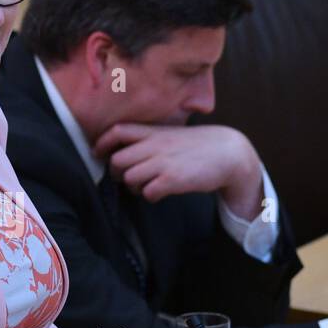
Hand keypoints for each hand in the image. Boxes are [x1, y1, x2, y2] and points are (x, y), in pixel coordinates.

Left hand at [92, 122, 262, 215]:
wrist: (229, 152)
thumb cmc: (197, 146)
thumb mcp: (170, 135)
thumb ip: (148, 140)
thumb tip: (124, 151)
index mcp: (153, 132)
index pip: (117, 131)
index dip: (102, 143)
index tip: (98, 153)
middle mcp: (155, 145)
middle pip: (117, 160)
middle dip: (117, 173)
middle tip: (128, 177)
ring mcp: (164, 162)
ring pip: (129, 178)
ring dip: (134, 187)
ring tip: (146, 186)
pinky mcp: (173, 179)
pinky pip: (148, 192)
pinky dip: (150, 195)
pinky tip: (160, 192)